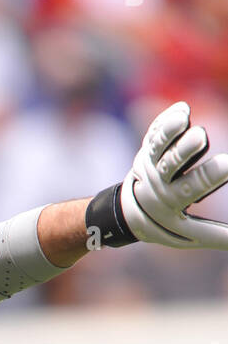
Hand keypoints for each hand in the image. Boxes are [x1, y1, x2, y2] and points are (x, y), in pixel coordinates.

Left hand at [117, 101, 227, 249]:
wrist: (127, 213)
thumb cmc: (166, 225)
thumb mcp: (187, 234)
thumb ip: (214, 234)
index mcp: (171, 201)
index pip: (193, 187)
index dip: (211, 175)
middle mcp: (159, 180)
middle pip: (171, 164)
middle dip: (185, 150)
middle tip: (199, 137)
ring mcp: (150, 163)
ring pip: (158, 146)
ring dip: (169, 131)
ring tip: (183, 118)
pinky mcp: (147, 149)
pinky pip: (153, 134)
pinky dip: (164, 121)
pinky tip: (181, 108)